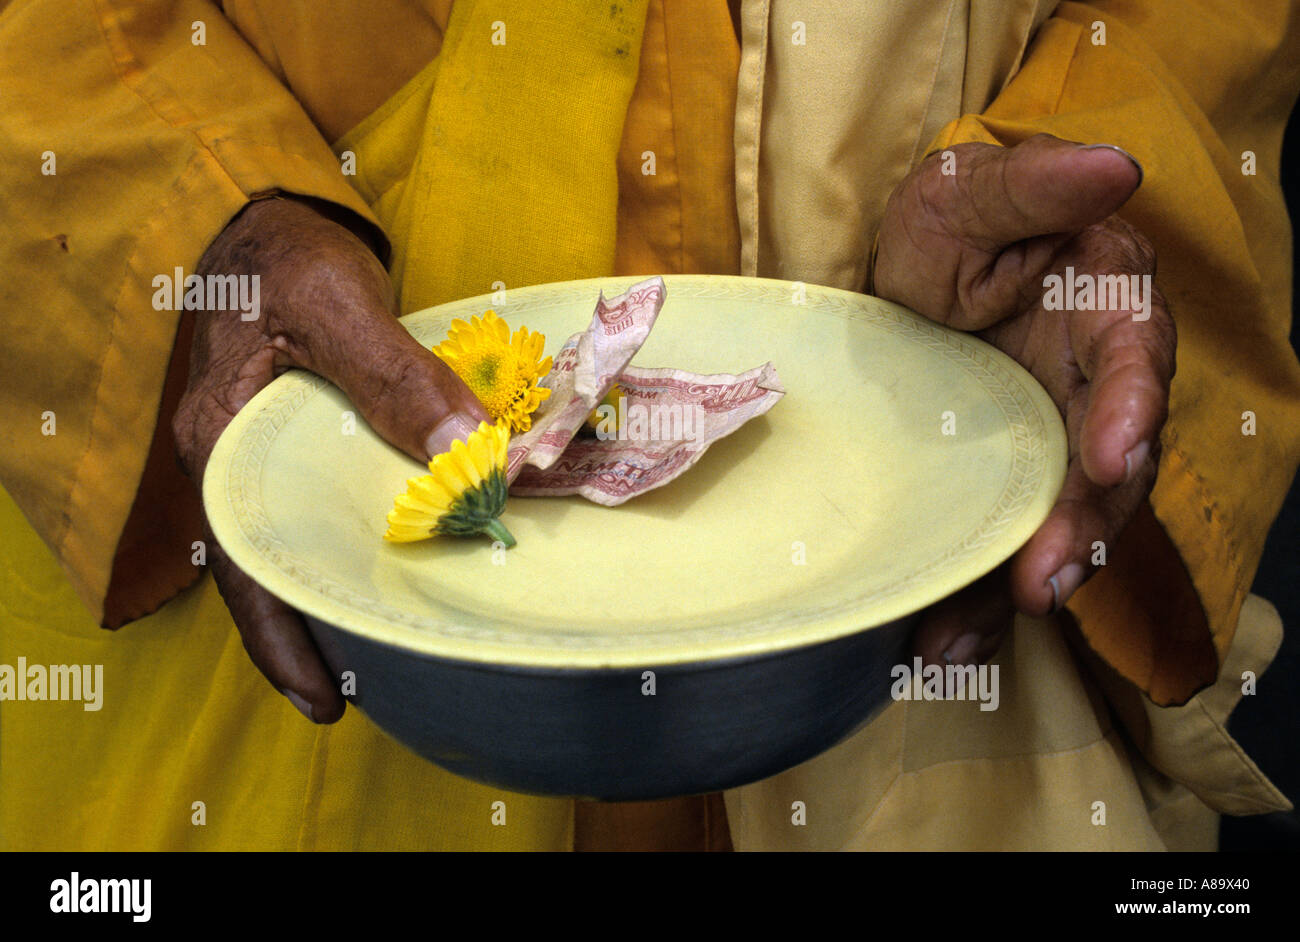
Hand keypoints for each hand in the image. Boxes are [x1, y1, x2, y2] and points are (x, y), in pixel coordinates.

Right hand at [172, 196, 487, 720]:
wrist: (270, 224)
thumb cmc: (286, 256)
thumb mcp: (335, 303)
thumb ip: (394, 375)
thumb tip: (467, 454)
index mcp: (222, 442)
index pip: (244, 566)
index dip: (280, 639)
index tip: (326, 702)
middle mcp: (238, 464)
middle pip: (277, 570)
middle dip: (322, 633)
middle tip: (381, 689)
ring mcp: (270, 456)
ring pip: (308, 541)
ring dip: (350, 589)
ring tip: (406, 639)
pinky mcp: (305, 441)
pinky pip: (332, 503)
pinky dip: (368, 534)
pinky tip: (411, 554)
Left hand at [873, 134, 1174, 669]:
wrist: (900, 276)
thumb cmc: (949, 225)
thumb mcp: (970, 194)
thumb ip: (1033, 186)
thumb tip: (1114, 167)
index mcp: (1104, 313)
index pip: (1134, 362)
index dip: (1131, 408)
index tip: (1114, 452)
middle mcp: (1090, 393)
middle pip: (1106, 471)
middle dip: (1081, 529)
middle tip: (1043, 581)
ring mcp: (1045, 448)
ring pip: (1057, 524)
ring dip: (1023, 582)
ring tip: (967, 637)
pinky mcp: (999, 487)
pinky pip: (1001, 548)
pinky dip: (976, 600)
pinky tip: (939, 643)